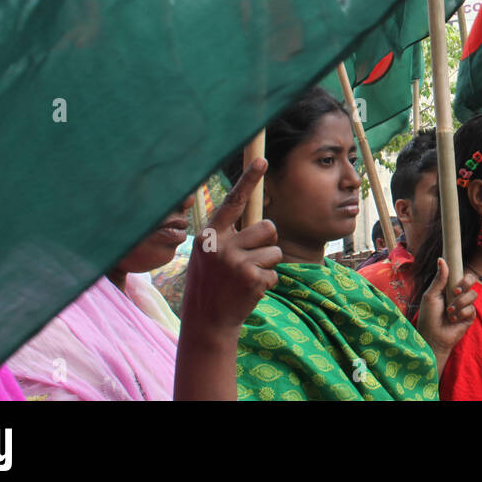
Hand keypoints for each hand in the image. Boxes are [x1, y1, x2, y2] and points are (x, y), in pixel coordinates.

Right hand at [179, 159, 281, 337]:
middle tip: (249, 260)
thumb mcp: (209, 255)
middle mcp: (220, 245)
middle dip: (266, 242)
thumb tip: (256, 218)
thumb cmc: (211, 284)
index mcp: (209, 235)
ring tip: (246, 277)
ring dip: (267, 265)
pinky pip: (275, 272)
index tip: (262, 160)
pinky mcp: (251, 278)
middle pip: (267, 227)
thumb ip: (227, 235)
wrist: (206, 322)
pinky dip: (268, 282)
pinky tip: (249, 291)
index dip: (248, 180)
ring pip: (275, 250)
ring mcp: (236, 262)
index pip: (232, 202)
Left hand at [415, 259, 477, 355]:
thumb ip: (439, 279)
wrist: (433, 337)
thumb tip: (441, 259)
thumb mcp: (431, 295)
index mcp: (449, 287)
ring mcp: (465, 305)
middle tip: (455, 291)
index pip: (461, 274)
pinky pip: (472, 309)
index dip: (462, 272)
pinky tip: (453, 319)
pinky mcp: (469, 316)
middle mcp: (459, 295)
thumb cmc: (428, 317)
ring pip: (472, 295)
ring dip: (460, 303)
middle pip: (472, 280)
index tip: (457, 272)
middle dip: (465, 284)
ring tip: (449, 312)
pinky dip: (462, 313)